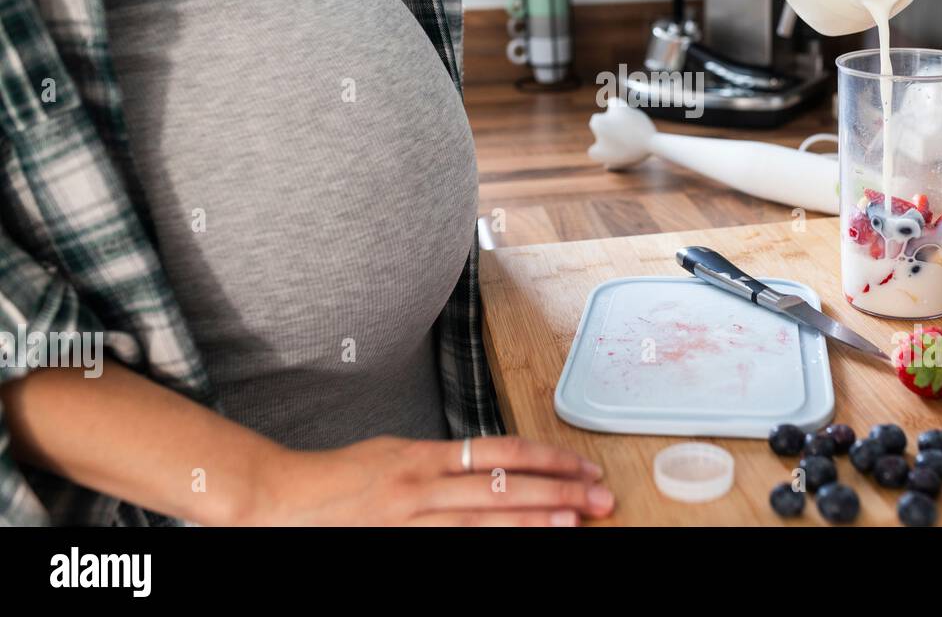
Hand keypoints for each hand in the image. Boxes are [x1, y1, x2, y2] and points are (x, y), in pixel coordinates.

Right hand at [245, 435, 612, 525]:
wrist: (283, 500)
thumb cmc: (338, 478)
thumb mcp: (396, 453)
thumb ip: (441, 462)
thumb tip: (486, 467)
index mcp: (426, 455)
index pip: (502, 452)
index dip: (547, 458)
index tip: (581, 465)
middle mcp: (424, 486)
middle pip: (504, 486)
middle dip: (558, 491)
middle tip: (599, 496)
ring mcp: (413, 520)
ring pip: (486, 519)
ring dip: (535, 519)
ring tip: (576, 521)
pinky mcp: (402, 543)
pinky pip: (457, 547)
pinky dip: (493, 546)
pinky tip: (521, 545)